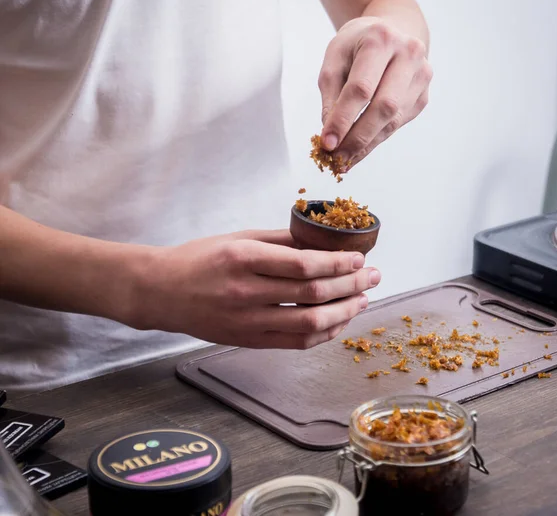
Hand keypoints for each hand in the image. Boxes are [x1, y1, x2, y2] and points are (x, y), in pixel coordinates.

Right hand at [132, 230, 380, 349]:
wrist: (161, 291)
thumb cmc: (198, 259)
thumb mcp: (236, 237)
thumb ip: (279, 239)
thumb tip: (319, 240)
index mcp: (243, 259)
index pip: (304, 265)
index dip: (338, 263)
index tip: (358, 258)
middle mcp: (247, 292)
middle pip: (313, 294)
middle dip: (351, 285)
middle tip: (372, 276)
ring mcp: (247, 322)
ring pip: (309, 324)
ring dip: (343, 312)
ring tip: (362, 300)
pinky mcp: (247, 341)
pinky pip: (294, 343)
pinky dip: (322, 334)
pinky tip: (338, 322)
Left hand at [318, 16, 431, 169]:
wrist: (392, 31)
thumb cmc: (358, 45)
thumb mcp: (335, 57)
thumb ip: (330, 94)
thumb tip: (331, 135)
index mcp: (380, 39)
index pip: (361, 88)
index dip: (343, 119)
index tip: (327, 143)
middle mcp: (408, 55)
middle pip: (383, 107)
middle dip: (357, 137)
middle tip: (337, 158)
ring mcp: (421, 75)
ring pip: (393, 120)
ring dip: (367, 144)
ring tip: (345, 160)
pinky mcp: (423, 95)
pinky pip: (398, 124)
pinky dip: (376, 139)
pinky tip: (359, 150)